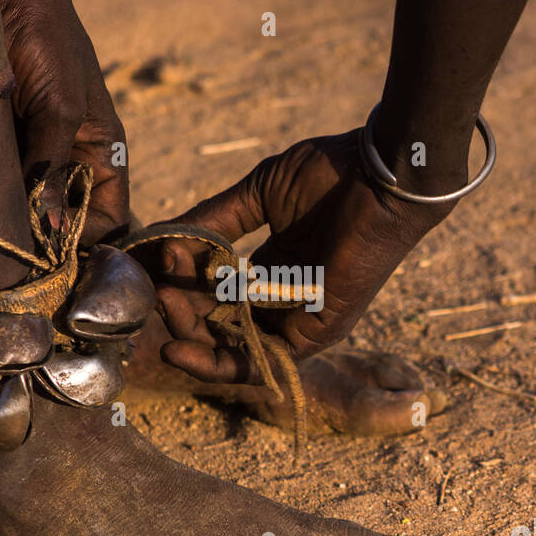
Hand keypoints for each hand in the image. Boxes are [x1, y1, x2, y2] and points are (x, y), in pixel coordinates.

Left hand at [1, 0, 126, 244]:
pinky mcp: (1, 141)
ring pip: (31, 205)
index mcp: (102, 151)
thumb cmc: (47, 42)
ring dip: (13, 223)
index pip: (111, 217)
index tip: (58, 263)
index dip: (92, 244)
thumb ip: (53, 167)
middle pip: (69, 219)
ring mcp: (35, 150)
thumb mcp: (57, 107)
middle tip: (19, 266)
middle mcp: (71, 157)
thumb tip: (53, 230)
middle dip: (48, 243)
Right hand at [154, 130, 453, 383]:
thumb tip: (164, 240)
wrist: (380, 174)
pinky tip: (186, 341)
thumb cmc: (330, 175)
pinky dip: (222, 357)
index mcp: (275, 269)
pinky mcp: (317, 331)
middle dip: (182, 316)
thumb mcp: (258, 195)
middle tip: (156, 292)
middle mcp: (286, 300)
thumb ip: (213, 220)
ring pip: (237, 352)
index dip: (184, 290)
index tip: (155, 269)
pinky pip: (263, 361)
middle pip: (222, 329)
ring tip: (165, 307)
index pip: (220, 298)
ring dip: (194, 339)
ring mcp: (302, 319)